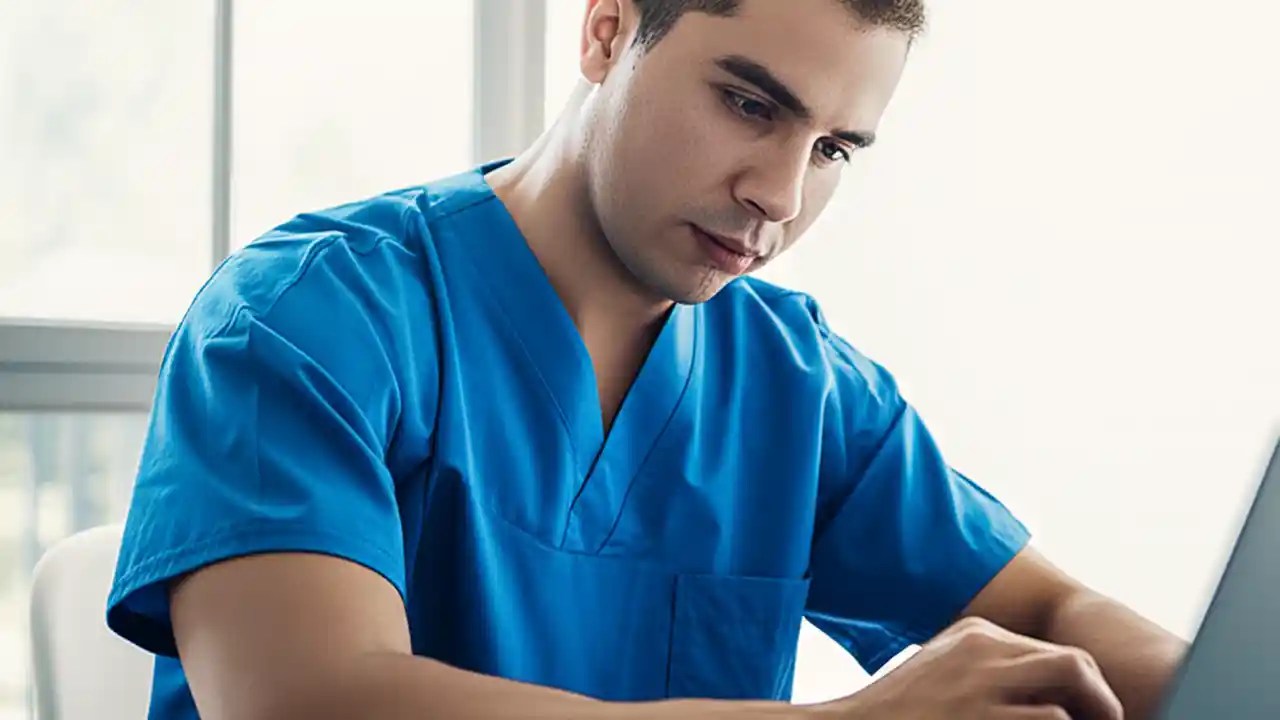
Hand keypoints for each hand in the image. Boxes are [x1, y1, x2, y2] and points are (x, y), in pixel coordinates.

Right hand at [816, 616, 1123, 719]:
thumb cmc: (900, 710)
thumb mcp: (944, 667)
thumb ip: (987, 666)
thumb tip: (1046, 688)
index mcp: (977, 634)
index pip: (1055, 652)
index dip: (1085, 688)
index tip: (1090, 713)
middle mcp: (983, 652)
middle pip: (1074, 665)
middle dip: (1100, 702)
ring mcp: (980, 688)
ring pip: (1067, 701)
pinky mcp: (979, 718)